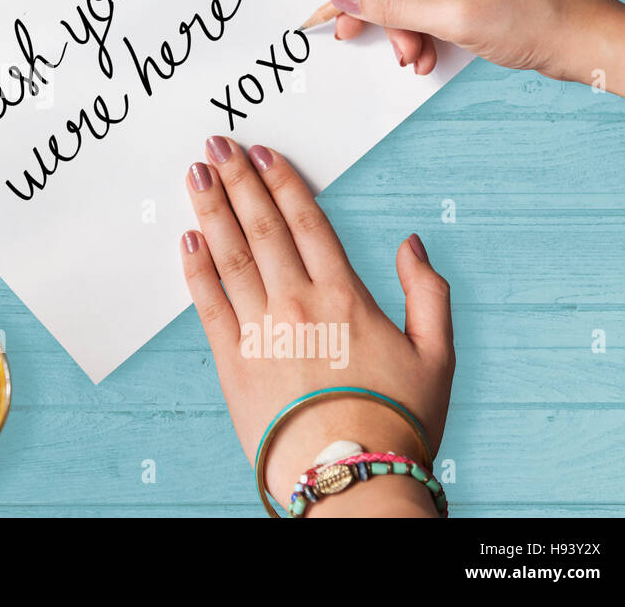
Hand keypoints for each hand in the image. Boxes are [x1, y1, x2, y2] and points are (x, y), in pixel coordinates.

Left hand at [180, 137, 454, 515]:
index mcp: (345, 296)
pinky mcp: (232, 360)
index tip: (262, 153)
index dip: (282, 182)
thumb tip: (410, 242)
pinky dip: (195, 268)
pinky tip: (187, 239)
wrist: (352, 478)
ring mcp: (261, 330)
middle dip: (237, 180)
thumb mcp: (437, 356)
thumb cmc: (397, 422)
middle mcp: (298, 303)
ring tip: (194, 175)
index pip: (307, 222)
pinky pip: (208, 303)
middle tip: (216, 145)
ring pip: (229, 255)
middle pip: (262, 227)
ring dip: (210, 210)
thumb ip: (428, 293)